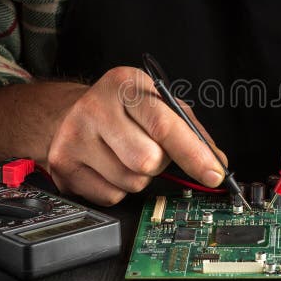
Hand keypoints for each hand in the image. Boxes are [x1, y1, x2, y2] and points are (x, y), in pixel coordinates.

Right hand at [47, 67, 226, 204]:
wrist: (70, 112)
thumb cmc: (123, 109)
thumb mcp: (158, 104)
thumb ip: (191, 131)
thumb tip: (217, 164)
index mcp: (125, 84)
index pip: (164, 125)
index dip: (193, 154)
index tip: (214, 174)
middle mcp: (95, 107)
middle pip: (148, 160)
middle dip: (159, 163)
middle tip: (150, 148)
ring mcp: (73, 136)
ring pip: (132, 182)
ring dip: (140, 177)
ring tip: (126, 154)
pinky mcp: (62, 166)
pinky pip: (111, 196)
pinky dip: (118, 188)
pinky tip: (109, 166)